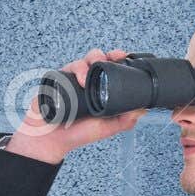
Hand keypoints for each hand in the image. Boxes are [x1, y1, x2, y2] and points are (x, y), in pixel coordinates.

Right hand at [6, 48, 148, 163]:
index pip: (110, 69)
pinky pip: (67, 68)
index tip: (124, 57)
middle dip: (104, 56)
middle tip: (110, 59)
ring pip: (82, 61)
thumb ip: (125, 120)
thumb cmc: (77, 133)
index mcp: (100, 90)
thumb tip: (143, 109)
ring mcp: (72, 80)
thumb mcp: (106, 128)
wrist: (51, 140)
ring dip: (88, 63)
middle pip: (97, 60)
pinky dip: (75, 70)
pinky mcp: (58, 80)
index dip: (118, 60)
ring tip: (88, 78)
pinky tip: (78, 79)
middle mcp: (86, 82)